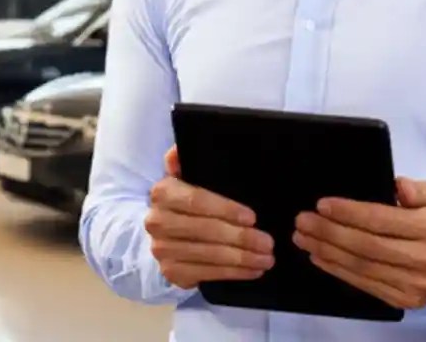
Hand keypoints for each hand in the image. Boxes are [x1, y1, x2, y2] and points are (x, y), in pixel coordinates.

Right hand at [145, 145, 275, 288]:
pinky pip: (207, 274)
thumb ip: (185, 160)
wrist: (166, 233)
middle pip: (205, 230)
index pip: (196, 200)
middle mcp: (157, 221)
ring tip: (267, 258)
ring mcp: (162, 249)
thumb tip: (178, 151)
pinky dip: (234, 273)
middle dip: (241, 237)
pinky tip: (253, 270)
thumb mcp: (186, 176)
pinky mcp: (171, 272)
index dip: (225, 209)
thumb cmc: (187, 201)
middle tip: (268, 242)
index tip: (252, 217)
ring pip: (209, 255)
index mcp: (162, 192)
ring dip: (242, 259)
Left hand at [293, 177, 425, 309]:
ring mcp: (414, 284)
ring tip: (302, 236)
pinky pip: (363, 283)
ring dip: (326, 250)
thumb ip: (417, 189)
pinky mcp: (403, 300)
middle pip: (367, 246)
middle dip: (329, 232)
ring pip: (361, 267)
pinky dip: (336, 269)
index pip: (382, 220)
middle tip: (302, 220)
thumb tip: (397, 185)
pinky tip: (318, 255)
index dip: (349, 213)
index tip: (322, 204)